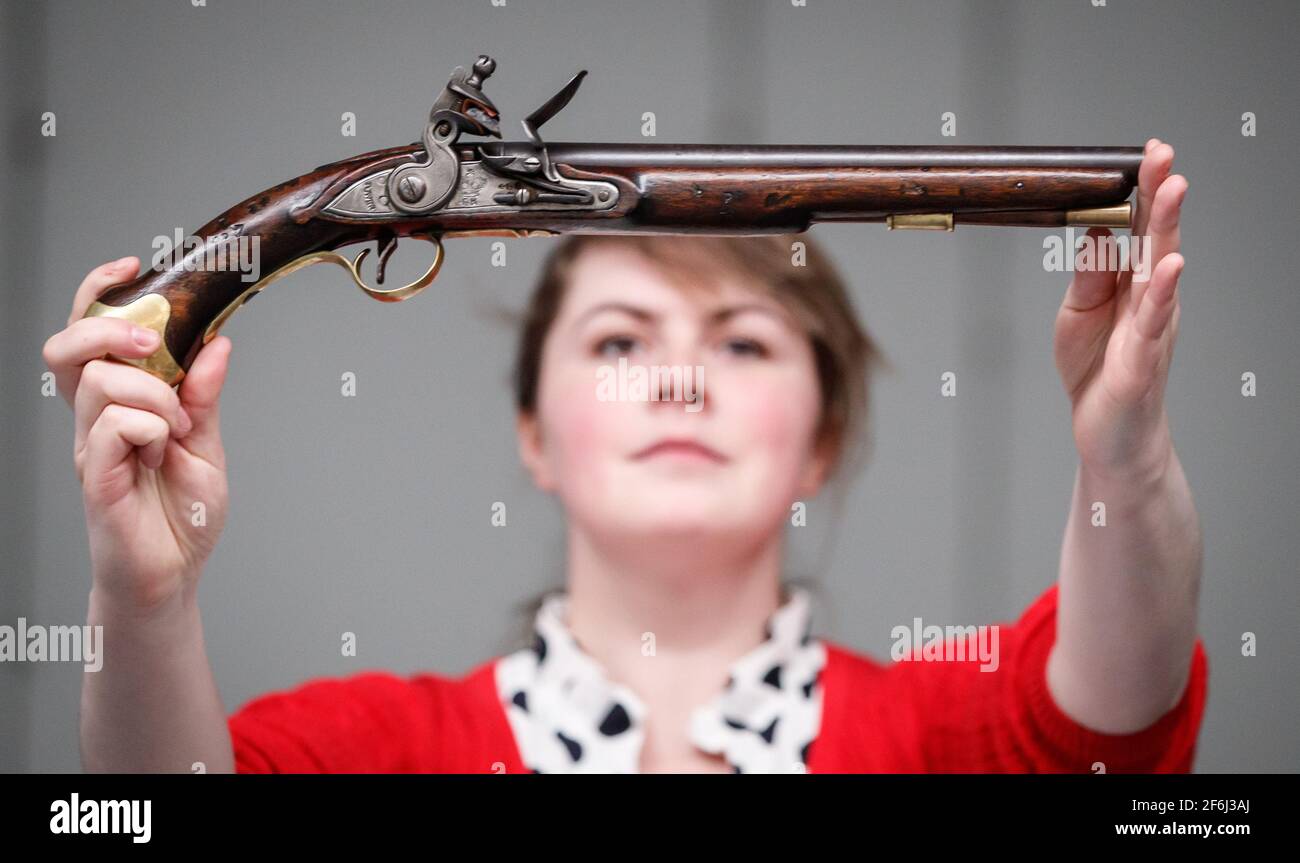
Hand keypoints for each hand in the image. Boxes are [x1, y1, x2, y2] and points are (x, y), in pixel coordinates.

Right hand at [43, 257, 233, 612]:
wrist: (173, 576)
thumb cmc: (182, 517)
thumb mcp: (207, 444)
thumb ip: (205, 395)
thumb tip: (218, 343)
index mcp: (118, 404)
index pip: (89, 334)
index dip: (99, 293)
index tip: (130, 267)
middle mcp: (94, 420)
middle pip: (69, 347)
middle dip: (112, 332)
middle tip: (154, 353)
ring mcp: (90, 447)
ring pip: (102, 383)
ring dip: (155, 396)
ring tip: (177, 432)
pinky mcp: (94, 477)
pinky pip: (112, 426)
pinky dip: (150, 428)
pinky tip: (163, 452)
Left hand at [1053, 139, 1186, 483]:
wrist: (1109, 433)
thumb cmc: (1095, 371)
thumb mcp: (1076, 315)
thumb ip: (1088, 276)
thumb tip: (1095, 233)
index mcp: (1131, 283)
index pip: (1140, 228)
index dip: (1145, 190)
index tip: (1149, 152)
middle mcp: (1149, 299)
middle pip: (1156, 238)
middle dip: (1161, 194)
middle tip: (1164, 155)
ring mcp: (1151, 328)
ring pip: (1160, 271)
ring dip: (1167, 229)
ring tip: (1174, 190)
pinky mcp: (1142, 361)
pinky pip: (1153, 322)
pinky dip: (1161, 293)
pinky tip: (1168, 268)